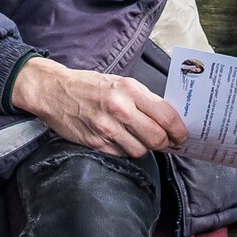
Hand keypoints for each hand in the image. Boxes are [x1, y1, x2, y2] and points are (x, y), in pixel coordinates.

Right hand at [9, 57, 186, 157]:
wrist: (54, 91)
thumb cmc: (90, 86)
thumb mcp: (120, 83)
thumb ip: (144, 100)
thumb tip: (168, 120)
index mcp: (129, 89)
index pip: (166, 116)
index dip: (179, 130)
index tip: (182, 136)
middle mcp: (120, 109)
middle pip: (156, 138)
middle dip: (166, 144)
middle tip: (168, 143)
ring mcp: (106, 128)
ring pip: (140, 150)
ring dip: (145, 148)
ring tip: (141, 139)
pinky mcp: (95, 143)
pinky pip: (122, 154)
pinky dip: (126, 150)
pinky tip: (122, 141)